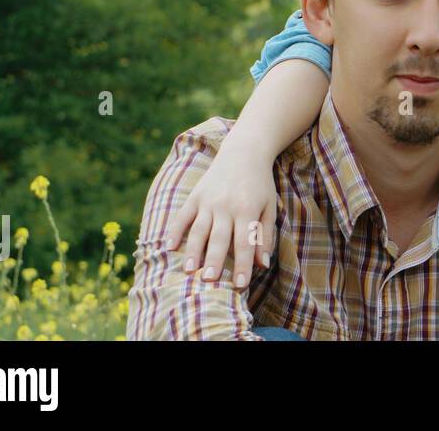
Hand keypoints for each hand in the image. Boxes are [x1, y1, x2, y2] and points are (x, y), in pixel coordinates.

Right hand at [163, 143, 276, 288]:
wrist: (244, 153)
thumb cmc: (260, 185)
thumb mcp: (269, 208)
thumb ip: (265, 236)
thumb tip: (263, 264)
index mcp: (247, 209)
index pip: (245, 242)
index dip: (242, 265)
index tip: (239, 285)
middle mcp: (226, 205)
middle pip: (219, 238)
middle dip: (214, 260)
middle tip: (208, 281)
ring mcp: (208, 200)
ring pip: (199, 229)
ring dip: (193, 250)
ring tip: (189, 271)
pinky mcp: (195, 195)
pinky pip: (183, 215)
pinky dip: (175, 231)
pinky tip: (169, 247)